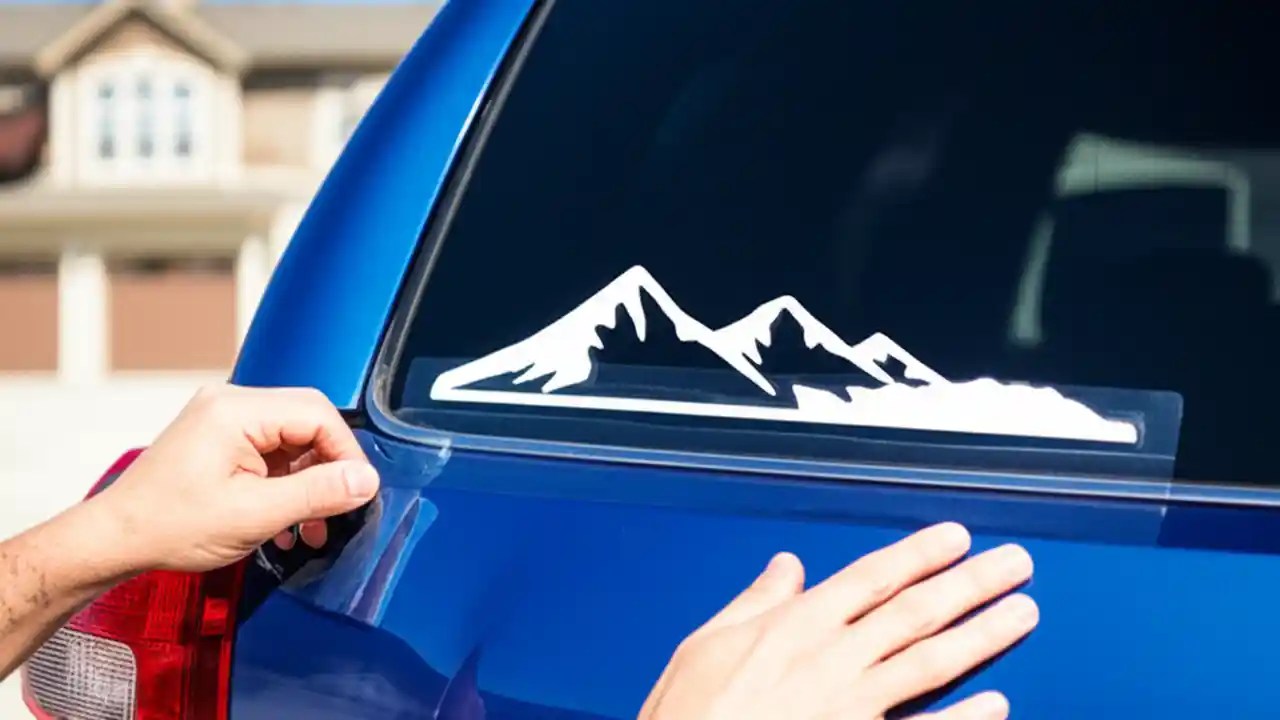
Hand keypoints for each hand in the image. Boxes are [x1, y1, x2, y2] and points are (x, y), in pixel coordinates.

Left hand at [89, 384, 379, 573]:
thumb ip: (317, 494)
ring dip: (310, 481)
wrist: (114, 539)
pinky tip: (289, 520)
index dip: (346, 453)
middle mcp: (230, 404)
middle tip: (341, 507)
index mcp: (236, 411)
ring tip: (313, 526)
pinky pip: (272, 451)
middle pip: (308, 421)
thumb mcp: (254, 515)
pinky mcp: (220, 438)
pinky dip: (287, 482)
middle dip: (330, 466)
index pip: (318, 414)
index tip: (358, 492)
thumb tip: (366, 481)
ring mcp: (223, 419)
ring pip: (293, 438)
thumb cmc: (170, 526)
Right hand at [639, 523, 1035, 719]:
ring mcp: (851, 707)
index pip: (871, 578)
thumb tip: (784, 567)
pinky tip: (997, 704)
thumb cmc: (686, 715)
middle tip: (1016, 563)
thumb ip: (753, 604)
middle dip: (971, 584)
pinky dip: (963, 719)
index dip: (918, 555)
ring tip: (1023, 614)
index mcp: (794, 627)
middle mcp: (831, 660)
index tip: (957, 537)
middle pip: (915, 612)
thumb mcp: (703, 645)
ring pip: (931, 663)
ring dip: (982, 637)